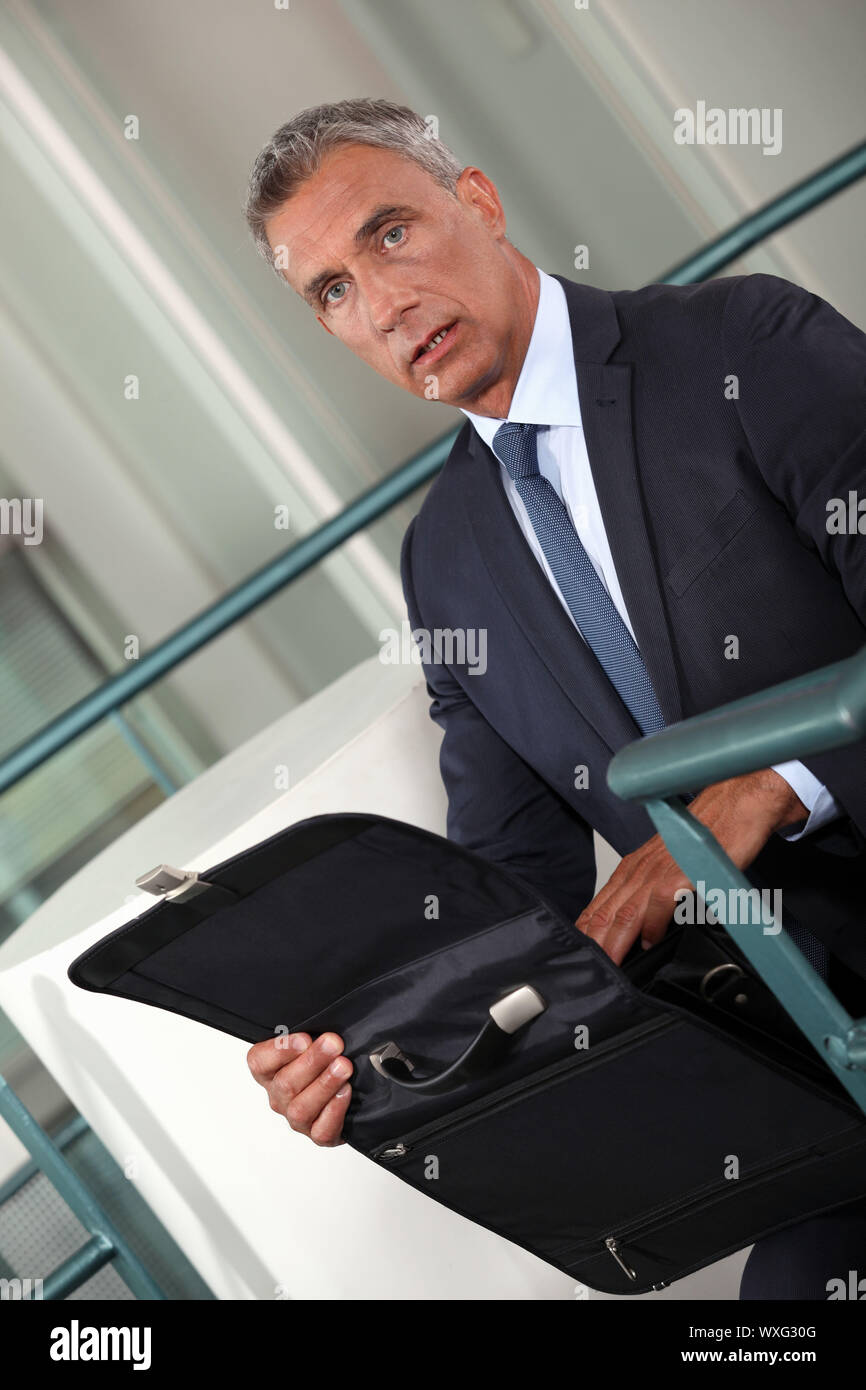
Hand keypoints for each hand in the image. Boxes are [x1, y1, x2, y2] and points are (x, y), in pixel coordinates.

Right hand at [247, 1031, 352, 1145]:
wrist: (351, 1092)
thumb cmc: (326, 1061)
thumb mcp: (314, 1041)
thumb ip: (310, 1034)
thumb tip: (322, 1027)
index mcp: (270, 1071)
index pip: (259, 1062)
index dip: (280, 1050)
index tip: (304, 1038)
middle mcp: (280, 1096)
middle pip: (285, 1083)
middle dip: (312, 1061)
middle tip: (334, 1044)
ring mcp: (298, 1118)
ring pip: (301, 1108)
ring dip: (325, 1084)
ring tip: (343, 1067)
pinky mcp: (319, 1134)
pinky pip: (322, 1130)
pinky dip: (334, 1110)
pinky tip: (345, 1092)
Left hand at [575, 768, 806, 965]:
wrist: (734, 805)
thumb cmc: (705, 835)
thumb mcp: (669, 865)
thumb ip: (652, 892)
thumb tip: (643, 927)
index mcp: (633, 868)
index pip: (598, 906)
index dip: (586, 934)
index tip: (579, 957)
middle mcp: (639, 869)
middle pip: (605, 913)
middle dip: (593, 945)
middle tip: (584, 971)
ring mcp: (658, 871)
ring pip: (625, 912)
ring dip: (614, 942)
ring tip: (608, 966)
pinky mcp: (681, 872)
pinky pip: (659, 903)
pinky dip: (652, 926)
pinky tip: (649, 944)